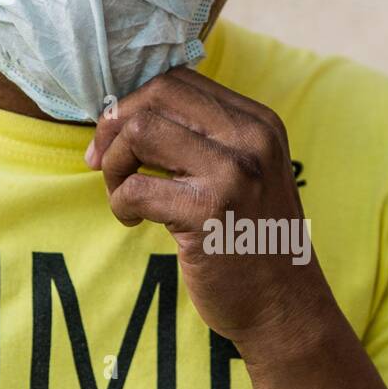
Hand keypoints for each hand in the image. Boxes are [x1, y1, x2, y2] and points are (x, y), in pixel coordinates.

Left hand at [85, 64, 387, 388]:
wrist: (285, 309)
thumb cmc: (247, 238)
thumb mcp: (239, 172)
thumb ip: (197, 136)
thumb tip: (117, 112)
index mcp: (257, 121)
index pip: (176, 79)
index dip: (131, 103)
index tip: (112, 136)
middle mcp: (251, 137)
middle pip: (154, 96)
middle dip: (114, 128)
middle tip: (102, 163)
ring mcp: (234, 172)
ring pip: (138, 132)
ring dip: (114, 165)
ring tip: (123, 195)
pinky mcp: (210, 211)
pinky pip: (135, 187)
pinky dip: (119, 203)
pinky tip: (132, 221)